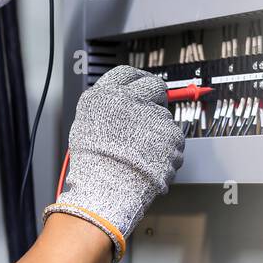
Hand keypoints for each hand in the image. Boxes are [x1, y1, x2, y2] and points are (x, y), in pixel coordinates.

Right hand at [44, 66, 184, 262]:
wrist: (107, 188)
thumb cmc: (94, 165)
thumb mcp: (87, 125)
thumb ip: (107, 108)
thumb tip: (122, 104)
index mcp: (105, 95)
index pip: (126, 74)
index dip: (137, 78)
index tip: (143, 82)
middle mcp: (130, 99)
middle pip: (153, 86)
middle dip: (156, 98)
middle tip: (151, 116)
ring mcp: (153, 115)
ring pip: (164, 116)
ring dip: (159, 131)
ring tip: (143, 152)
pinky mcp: (171, 132)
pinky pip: (174, 138)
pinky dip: (168, 149)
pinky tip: (153, 160)